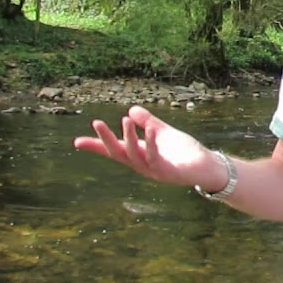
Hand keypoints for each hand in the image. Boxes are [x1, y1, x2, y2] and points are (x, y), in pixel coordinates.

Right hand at [73, 106, 219, 187]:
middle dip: (106, 140)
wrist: (207, 166)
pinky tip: (150, 129)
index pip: (114, 150)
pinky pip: (156, 158)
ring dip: (129, 138)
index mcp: (139, 155)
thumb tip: (130, 109)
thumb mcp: (162, 132)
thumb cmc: (184, 151)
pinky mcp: (168, 172)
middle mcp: (143, 165)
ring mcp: (154, 170)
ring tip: (125, 120)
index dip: (96, 146)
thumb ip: (148, 122)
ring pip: (135, 156)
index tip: (76, 142)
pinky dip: (152, 143)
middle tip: (96, 123)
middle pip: (118, 154)